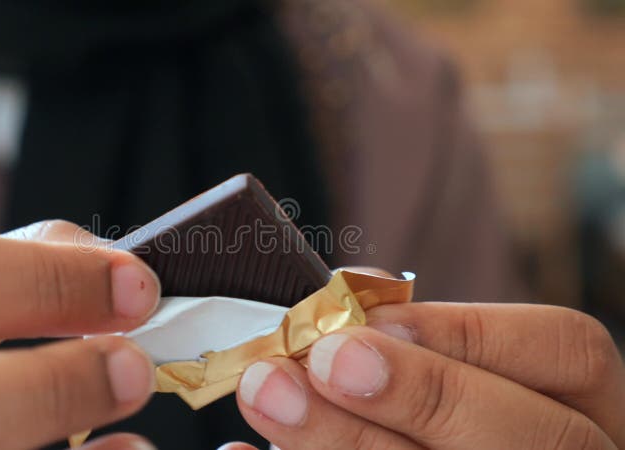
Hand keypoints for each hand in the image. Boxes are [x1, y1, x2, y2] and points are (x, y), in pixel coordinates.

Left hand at [232, 302, 624, 448]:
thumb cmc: (449, 416)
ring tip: (267, 396)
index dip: (467, 332)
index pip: (568, 352)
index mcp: (581, 409)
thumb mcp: (464, 379)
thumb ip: (421, 353)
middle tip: (321, 359)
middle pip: (528, 435)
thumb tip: (338, 315)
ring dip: (347, 440)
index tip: (371, 320)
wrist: (436, 447)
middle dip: (418, 392)